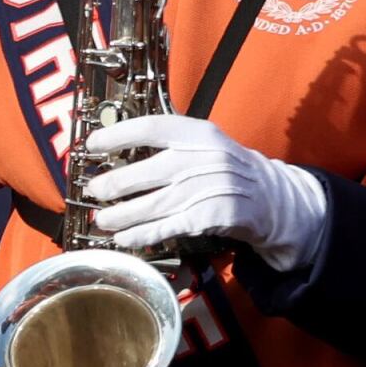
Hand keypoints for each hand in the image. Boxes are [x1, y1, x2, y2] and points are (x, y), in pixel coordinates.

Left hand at [79, 114, 331, 273]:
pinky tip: (124, 239)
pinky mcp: (211, 216)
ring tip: (102, 220)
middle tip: (94, 190)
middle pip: (149, 170)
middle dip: (115, 183)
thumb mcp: (208, 145)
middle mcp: (204, 158)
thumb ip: (172, 143)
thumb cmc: (230, 170)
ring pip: (154, 203)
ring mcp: (208, 188)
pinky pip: (168, 227)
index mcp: (200, 134)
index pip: (153, 128)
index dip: (118, 134)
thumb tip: (119, 150)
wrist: (273, 198)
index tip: (92, 145)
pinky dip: (143, 234)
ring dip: (123, 214)